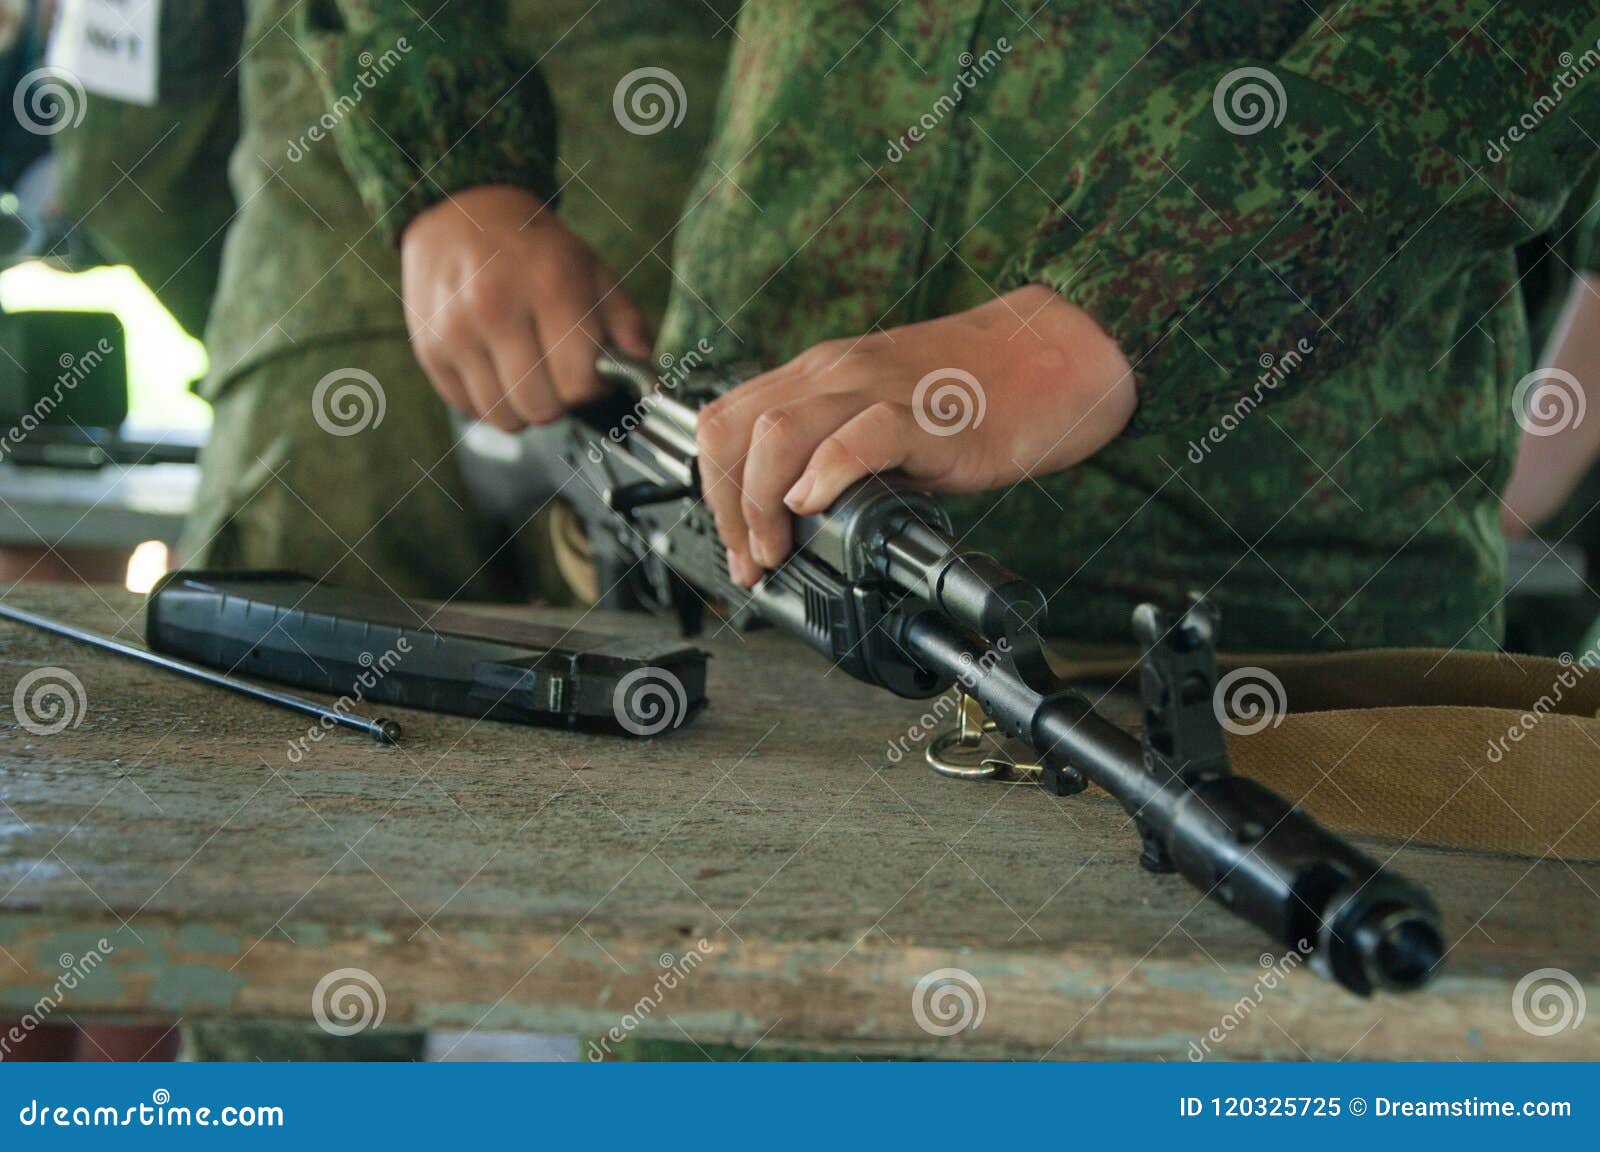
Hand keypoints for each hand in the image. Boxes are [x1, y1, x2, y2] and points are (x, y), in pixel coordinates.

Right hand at [401, 186, 650, 431]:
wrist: (461, 211)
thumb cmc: (535, 248)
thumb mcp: (592, 270)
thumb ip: (626, 323)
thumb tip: (645, 374)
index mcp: (549, 289)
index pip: (577, 384)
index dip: (590, 390)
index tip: (588, 376)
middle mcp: (496, 310)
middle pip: (540, 408)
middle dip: (558, 403)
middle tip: (556, 378)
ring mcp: (456, 331)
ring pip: (502, 417)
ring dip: (521, 408)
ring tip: (525, 374)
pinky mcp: (428, 348)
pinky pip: (468, 408)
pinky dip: (487, 400)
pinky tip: (494, 368)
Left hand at [696, 286, 1135, 585]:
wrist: (1055, 355)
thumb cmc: (974, 392)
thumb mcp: (881, 412)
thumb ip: (835, 451)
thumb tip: (796, 524)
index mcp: (818, 377)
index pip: (725, 423)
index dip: (713, 491)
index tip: (736, 546)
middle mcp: (834, 375)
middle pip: (734, 431)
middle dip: (726, 508)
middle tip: (753, 559)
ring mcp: (876, 390)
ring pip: (777, 434)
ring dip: (761, 505)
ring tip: (779, 550)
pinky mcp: (925, 415)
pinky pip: (856, 438)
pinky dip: (824, 476)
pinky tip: (819, 507)